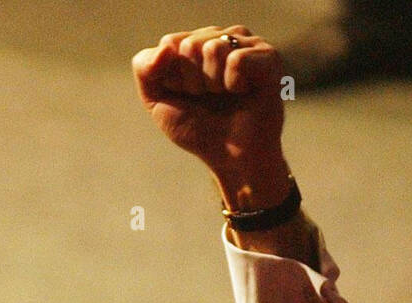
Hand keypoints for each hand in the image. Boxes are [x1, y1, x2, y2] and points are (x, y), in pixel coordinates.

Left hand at [133, 26, 289, 207]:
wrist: (230, 157)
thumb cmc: (196, 129)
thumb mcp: (156, 100)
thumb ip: (144, 68)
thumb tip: (166, 47)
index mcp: (193, 44)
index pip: (169, 43)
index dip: (172, 78)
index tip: (185, 95)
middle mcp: (220, 37)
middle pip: (189, 45)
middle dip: (191, 81)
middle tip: (208, 98)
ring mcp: (246, 43)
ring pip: (213, 48)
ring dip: (213, 83)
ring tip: (225, 95)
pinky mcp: (267, 55)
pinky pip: (236, 59)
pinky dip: (234, 84)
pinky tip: (243, 92)